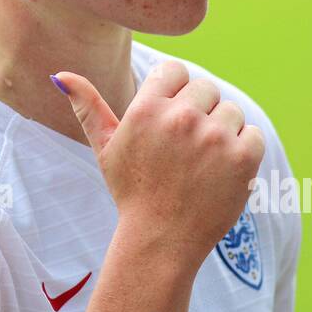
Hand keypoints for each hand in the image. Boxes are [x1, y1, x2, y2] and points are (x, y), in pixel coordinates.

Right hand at [53, 60, 264, 265]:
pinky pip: (252, 134)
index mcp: (146, 109)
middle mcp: (181, 118)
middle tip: (185, 148)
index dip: (174, 92)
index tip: (170, 119)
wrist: (161, 240)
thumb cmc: (131, 191)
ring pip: (231, 111)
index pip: (174, 70)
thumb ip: (87, 107)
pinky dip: (243, 151)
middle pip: (205, 88)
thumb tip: (60, 75)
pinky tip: (221, 171)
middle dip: (198, 112)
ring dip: (222, 131)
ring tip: (201, 163)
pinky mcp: (242, 158)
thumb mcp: (105, 148)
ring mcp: (214, 137)